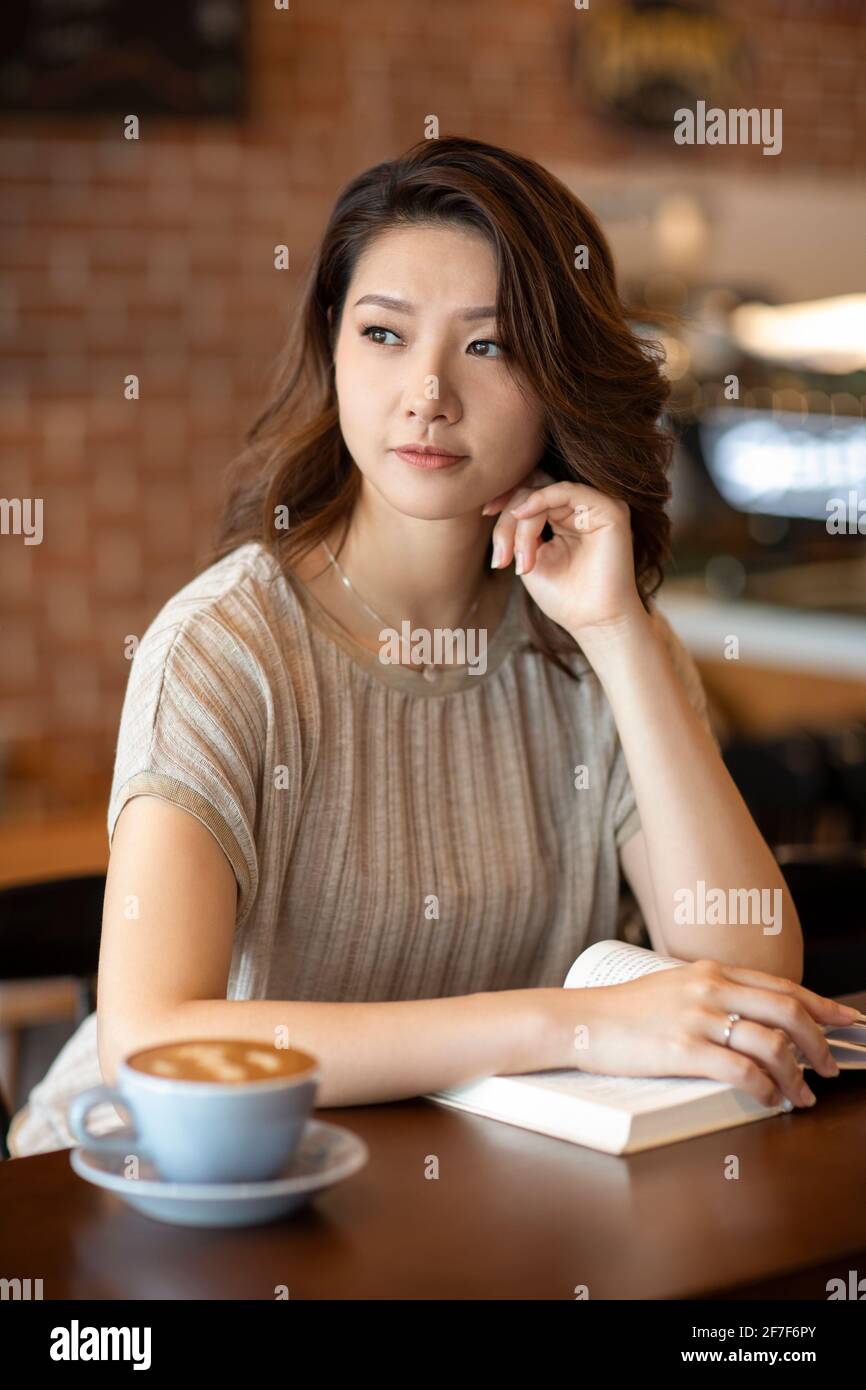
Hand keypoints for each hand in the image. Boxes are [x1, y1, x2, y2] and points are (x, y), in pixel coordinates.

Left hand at [482, 466, 644, 639]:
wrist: (593, 623)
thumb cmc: (563, 597)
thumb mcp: (529, 557)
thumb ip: (517, 529)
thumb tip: (499, 506)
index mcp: (564, 517)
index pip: (530, 494)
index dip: (505, 499)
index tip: (485, 514)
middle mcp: (581, 508)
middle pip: (533, 489)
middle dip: (508, 519)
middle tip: (502, 557)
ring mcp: (596, 507)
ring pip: (545, 491)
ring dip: (522, 523)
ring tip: (517, 557)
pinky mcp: (610, 510)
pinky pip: (568, 490)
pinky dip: (541, 499)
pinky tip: (523, 514)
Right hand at [542, 958, 857, 1108]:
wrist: (579, 1020)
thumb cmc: (624, 1012)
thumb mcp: (674, 989)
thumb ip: (712, 997)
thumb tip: (754, 1022)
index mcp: (711, 971)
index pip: (782, 985)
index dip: (821, 1005)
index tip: (847, 1021)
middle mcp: (710, 988)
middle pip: (788, 1011)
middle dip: (820, 1042)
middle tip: (831, 1066)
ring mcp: (697, 1018)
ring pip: (772, 1043)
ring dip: (798, 1075)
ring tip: (802, 1095)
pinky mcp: (683, 1049)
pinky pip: (742, 1071)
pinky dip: (766, 1089)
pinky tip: (768, 1099)